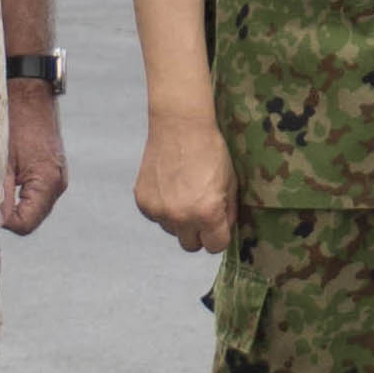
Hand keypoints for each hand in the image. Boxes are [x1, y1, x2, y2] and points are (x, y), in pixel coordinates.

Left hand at [0, 85, 68, 233]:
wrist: (30, 93)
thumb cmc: (14, 121)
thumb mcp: (1, 161)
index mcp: (47, 182)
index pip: (25, 224)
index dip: (3, 221)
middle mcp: (58, 184)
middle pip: (31, 219)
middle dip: (9, 214)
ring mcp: (58, 177)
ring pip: (34, 208)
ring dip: (15, 204)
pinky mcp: (54, 171)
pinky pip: (37, 194)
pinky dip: (21, 194)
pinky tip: (8, 178)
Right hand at [136, 114, 237, 256]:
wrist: (180, 126)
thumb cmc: (211, 151)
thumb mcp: (230, 183)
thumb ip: (228, 212)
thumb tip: (223, 229)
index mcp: (206, 214)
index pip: (215, 246)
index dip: (219, 235)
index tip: (218, 224)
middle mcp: (180, 217)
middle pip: (190, 245)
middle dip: (199, 232)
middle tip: (201, 211)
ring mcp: (158, 211)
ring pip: (172, 230)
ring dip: (179, 220)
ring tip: (184, 193)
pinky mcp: (143, 202)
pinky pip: (156, 217)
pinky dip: (163, 208)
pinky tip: (169, 187)